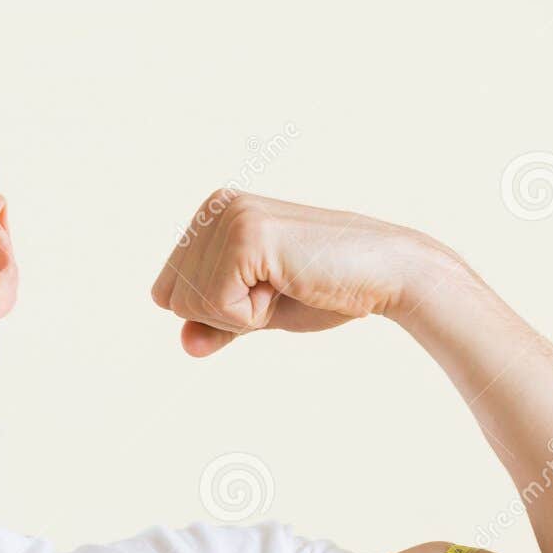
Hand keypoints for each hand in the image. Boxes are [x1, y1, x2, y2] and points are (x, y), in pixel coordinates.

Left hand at [149, 191, 446, 355]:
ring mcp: (229, 217)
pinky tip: (287, 285)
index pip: (168, 292)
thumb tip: (184, 345)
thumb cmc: (327, 290)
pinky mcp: (246, 236)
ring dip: (242, 315)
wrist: (384, 275)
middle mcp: (215, 208)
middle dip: (225, 315)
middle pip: (173, 299)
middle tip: (279, 288)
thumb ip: (216, 324)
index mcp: (211, 216)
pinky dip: (252, 315)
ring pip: (191, 305)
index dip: (215, 312)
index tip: (265, 290)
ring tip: (286, 284)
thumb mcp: (257, 311)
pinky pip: (218, 306)